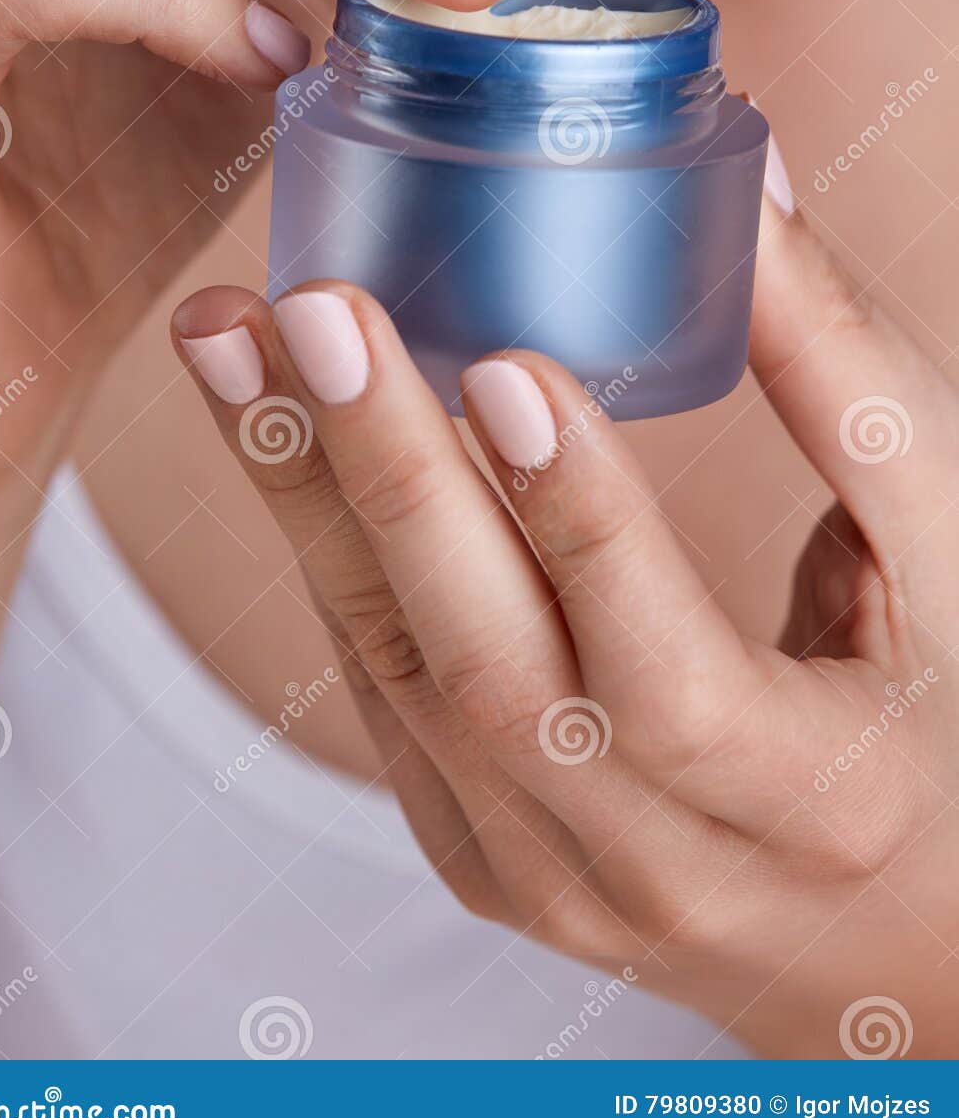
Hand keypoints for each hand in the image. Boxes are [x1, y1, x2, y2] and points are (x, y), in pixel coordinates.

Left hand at [172, 178, 958, 1058]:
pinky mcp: (490, 864)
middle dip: (387, 479)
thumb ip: (842, 373)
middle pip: (492, 677)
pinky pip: (386, 705)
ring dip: (307, 501)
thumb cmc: (949, 712)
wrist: (907, 931)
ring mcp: (557, 884)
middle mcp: (667, 872)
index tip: (500, 363)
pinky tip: (278, 438)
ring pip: (405, 682)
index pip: (670, 681)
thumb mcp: (947, 545)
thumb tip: (754, 186)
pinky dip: (331, 560)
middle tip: (308, 311)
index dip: (582, 522)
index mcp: (816, 803)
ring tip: (231, 346)